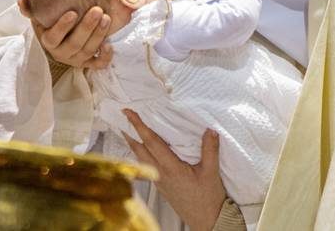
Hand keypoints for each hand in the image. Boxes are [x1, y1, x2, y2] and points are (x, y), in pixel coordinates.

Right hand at [32, 6, 113, 68]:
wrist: (61, 36)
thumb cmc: (50, 22)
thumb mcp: (40, 16)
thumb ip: (31, 9)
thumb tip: (21, 1)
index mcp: (48, 41)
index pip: (54, 37)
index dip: (63, 27)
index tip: (73, 12)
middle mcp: (61, 53)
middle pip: (74, 44)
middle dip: (87, 27)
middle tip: (97, 10)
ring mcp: (76, 59)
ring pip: (87, 51)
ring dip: (98, 35)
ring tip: (106, 18)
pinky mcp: (88, 63)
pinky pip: (98, 64)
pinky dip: (105, 57)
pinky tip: (109, 44)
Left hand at [121, 109, 226, 230]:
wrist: (207, 221)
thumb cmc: (209, 199)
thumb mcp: (212, 172)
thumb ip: (210, 149)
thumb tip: (209, 129)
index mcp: (171, 168)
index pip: (151, 142)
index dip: (139, 126)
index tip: (129, 113)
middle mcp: (161, 174)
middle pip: (139, 150)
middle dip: (129, 132)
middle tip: (122, 117)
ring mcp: (159, 181)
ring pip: (141, 158)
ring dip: (133, 143)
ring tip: (128, 131)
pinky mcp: (161, 186)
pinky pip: (146, 166)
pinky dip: (141, 154)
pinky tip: (143, 151)